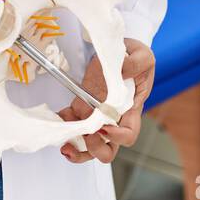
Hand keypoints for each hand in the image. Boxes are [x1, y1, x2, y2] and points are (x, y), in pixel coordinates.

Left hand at [57, 38, 153, 163]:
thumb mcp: (143, 55)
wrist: (118, 49)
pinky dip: (63, 125)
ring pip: (87, 143)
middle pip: (108, 149)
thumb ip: (136, 63)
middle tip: (87, 135)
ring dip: (76, 147)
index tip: (104, 128)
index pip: (128, 135)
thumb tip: (121, 73)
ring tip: (65, 144)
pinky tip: (56, 122)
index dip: (117, 137)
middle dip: (95, 149)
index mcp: (131, 110)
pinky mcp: (82, 105)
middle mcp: (114, 118)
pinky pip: (71, 121)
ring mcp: (96, 114)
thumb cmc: (135, 56)